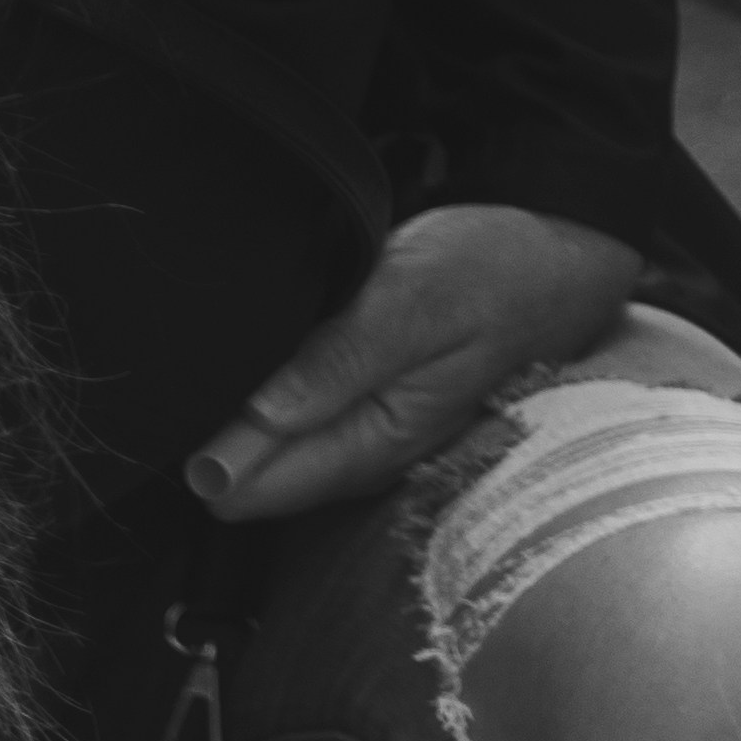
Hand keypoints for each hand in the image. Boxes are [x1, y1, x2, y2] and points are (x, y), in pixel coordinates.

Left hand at [184, 207, 650, 533]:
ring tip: (214, 368)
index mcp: (373, 443)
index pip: (253, 491)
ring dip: (237, 420)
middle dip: (215, 442)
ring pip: (269, 453)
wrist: (559, 248)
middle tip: (189, 377)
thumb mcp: (412, 303)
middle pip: (252, 483)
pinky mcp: (365, 407)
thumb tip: (254, 426)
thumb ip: (333, 366)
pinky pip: (294, 422)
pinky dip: (267, 399)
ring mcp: (364, 435)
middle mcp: (364, 456)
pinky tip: (253, 368)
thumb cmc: (497, 268)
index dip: (206, 456)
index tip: (181, 409)